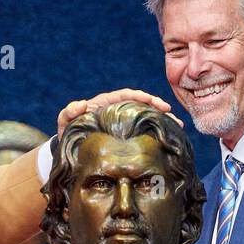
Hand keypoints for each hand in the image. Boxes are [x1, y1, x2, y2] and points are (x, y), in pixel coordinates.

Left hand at [56, 88, 182, 136]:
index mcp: (106, 104)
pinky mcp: (126, 133)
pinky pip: (142, 129)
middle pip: (141, 104)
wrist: (70, 147)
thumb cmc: (69, 132)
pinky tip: (168, 138)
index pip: (127, 96)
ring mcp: (122, 122)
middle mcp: (117, 110)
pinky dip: (155, 132)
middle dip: (158, 108)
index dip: (142, 97)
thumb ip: (69, 112)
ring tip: (177, 126)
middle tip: (173, 115)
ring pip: (145, 117)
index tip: (155, 103)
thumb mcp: (65, 122)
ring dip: (162, 120)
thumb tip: (81, 104)